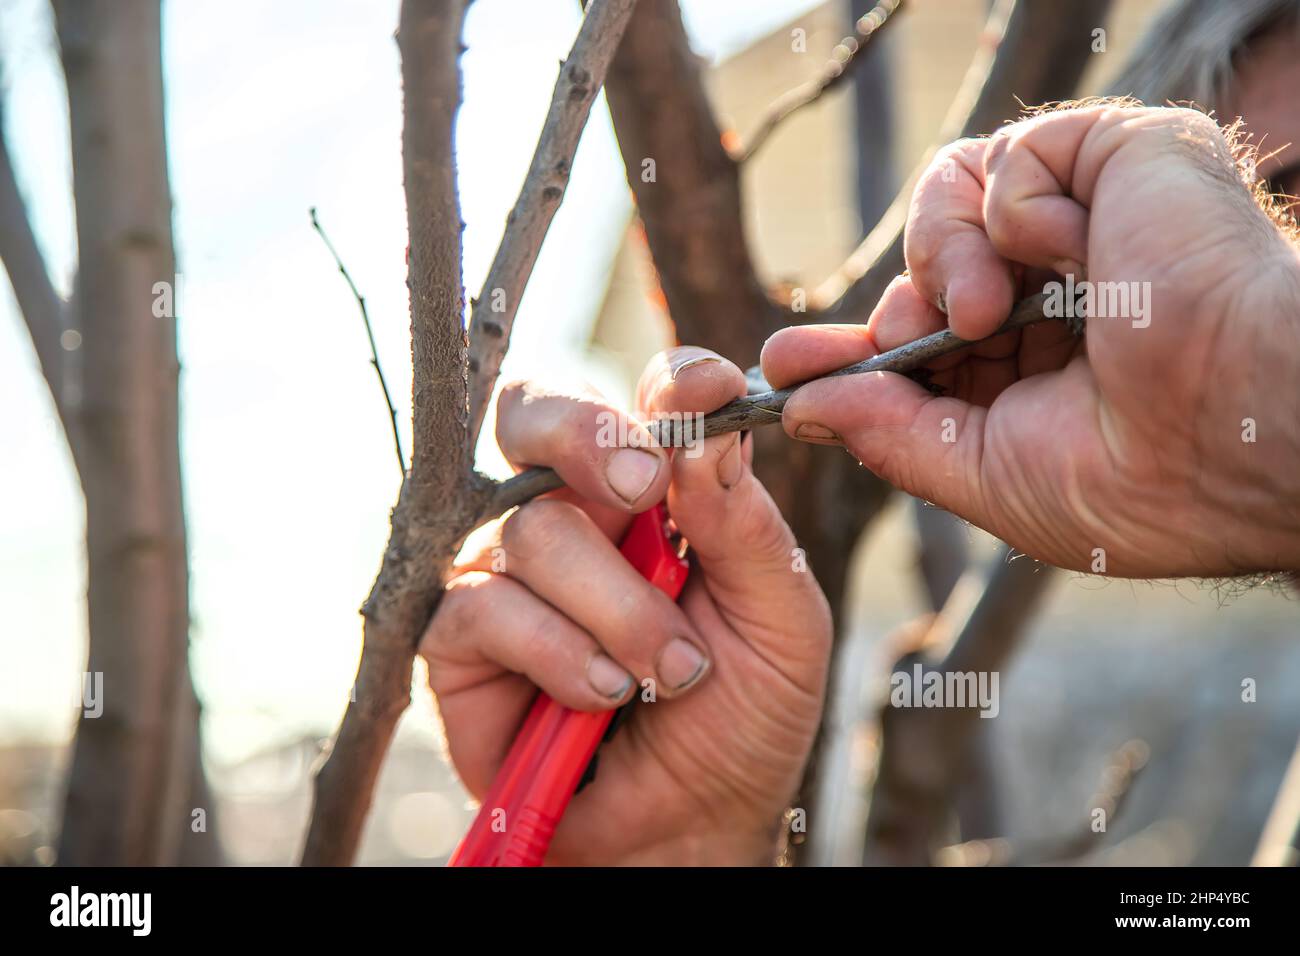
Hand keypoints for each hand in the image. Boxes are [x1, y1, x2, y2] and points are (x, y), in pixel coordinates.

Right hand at [420, 348, 831, 864]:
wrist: (693, 824)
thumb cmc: (743, 715)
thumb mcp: (780, 620)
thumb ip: (746, 525)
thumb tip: (704, 433)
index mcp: (655, 491)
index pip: (646, 399)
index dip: (672, 384)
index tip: (707, 397)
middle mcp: (576, 513)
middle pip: (537, 414)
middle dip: (588, 435)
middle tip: (644, 487)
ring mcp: (510, 569)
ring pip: (536, 531)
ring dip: (617, 608)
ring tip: (669, 676)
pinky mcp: (460, 638)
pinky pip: (485, 607)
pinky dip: (560, 654)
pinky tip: (602, 697)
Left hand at [764, 104, 1299, 576]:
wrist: (1242, 431)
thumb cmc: (1134, 481)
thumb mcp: (983, 475)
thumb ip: (888, 434)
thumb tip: (802, 408)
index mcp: (1044, 369)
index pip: (923, 345)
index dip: (854, 353)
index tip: (783, 366)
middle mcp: (1063, 293)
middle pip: (925, 271)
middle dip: (889, 313)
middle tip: (894, 340)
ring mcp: (1088, 225)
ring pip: (947, 201)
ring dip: (939, 259)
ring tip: (980, 313)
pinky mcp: (1114, 159)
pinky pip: (999, 162)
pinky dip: (1009, 212)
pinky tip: (1069, 257)